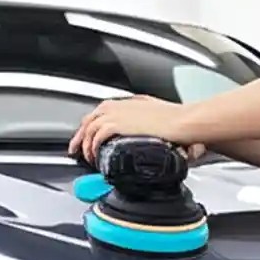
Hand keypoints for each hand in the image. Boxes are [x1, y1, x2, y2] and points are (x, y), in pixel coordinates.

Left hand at [68, 95, 191, 164]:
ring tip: (88, 157)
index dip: (93, 126)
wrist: (183, 122)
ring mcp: (116, 113)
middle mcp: (120, 105)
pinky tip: (95, 156)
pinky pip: (95, 136)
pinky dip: (92, 147)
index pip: (103, 111)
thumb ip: (153, 126)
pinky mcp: (116, 124)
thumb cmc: (180, 121)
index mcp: (131, 102)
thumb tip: (153, 138)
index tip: (89, 136)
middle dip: (81, 135)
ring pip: (89, 127)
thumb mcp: (162, 119)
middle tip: (76, 149)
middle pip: (91, 118)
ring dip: (85, 143)